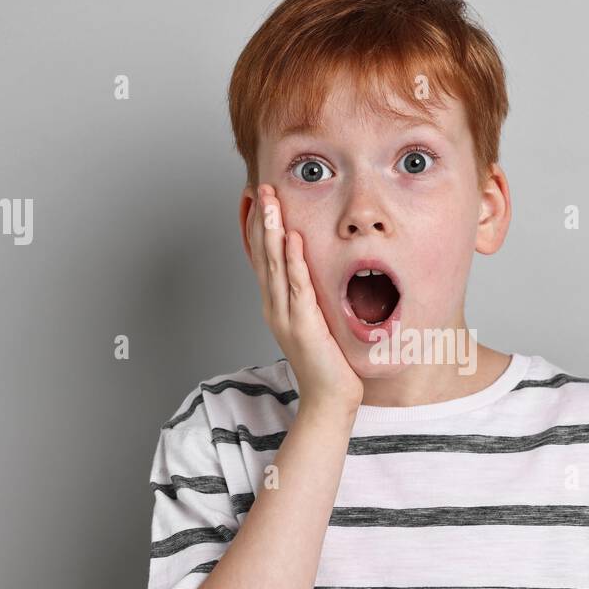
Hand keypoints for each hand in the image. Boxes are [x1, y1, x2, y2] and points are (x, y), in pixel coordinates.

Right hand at [243, 183, 362, 413]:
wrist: (329, 400)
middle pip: (264, 256)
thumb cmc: (329, 364)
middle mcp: (275, 307)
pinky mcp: (304, 325)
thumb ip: (312, 299)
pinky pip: (298, 286)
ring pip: (275, 266)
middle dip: (262, 220)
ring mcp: (286, 316)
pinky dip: (293, 261)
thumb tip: (318, 276)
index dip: (259, 228)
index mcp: (277, 306)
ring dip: (272, 231)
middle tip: (261, 188)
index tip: (259, 200)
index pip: (264, 259)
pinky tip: (292, 238)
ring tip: (270, 202)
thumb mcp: (317, 323)